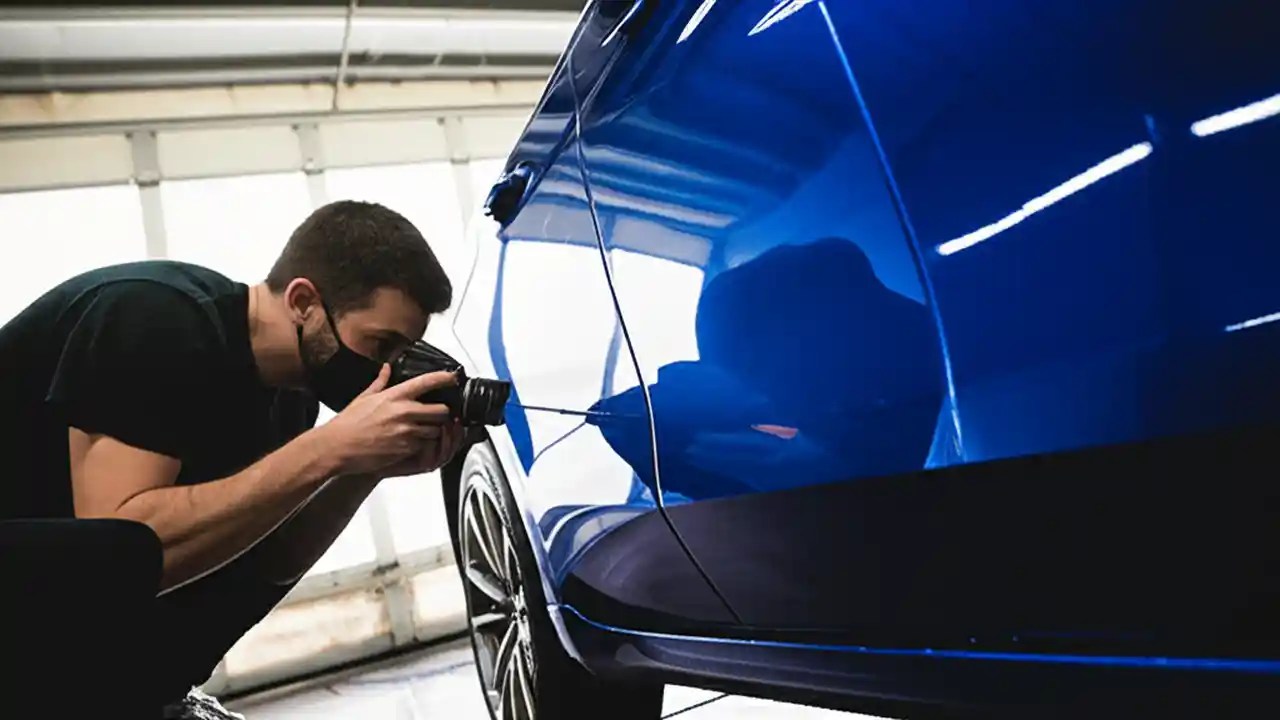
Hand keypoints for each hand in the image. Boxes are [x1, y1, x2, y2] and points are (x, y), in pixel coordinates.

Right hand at [318, 364, 459, 475]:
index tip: (452, 378)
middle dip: (442, 413)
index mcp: (394, 396)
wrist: (337, 447)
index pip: (427, 382)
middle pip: (441, 411)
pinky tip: (410, 443)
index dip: (444, 378)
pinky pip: (424, 446)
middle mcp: (404, 412)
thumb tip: (387, 368)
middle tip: (436, 415)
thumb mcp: (364, 397)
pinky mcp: (406, 449)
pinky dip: (422, 445)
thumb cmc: (348, 423)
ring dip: (433, 431)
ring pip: (436, 430)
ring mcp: (407, 432)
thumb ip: (380, 382)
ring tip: (421, 431)